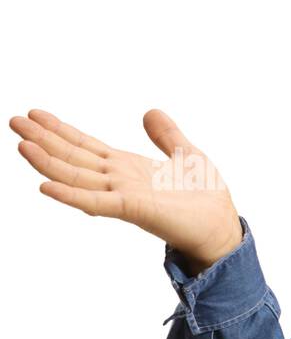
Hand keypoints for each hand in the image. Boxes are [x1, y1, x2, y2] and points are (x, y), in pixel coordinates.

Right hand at [10, 108, 242, 273]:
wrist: (223, 227)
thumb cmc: (206, 197)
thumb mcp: (187, 154)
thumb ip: (166, 135)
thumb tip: (150, 112)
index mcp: (128, 167)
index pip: (86, 146)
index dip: (61, 130)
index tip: (34, 114)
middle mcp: (119, 180)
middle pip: (73, 157)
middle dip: (44, 139)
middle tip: (13, 121)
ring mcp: (122, 195)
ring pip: (77, 176)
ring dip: (48, 162)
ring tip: (21, 145)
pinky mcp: (133, 209)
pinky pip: (96, 202)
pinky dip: (70, 195)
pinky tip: (46, 186)